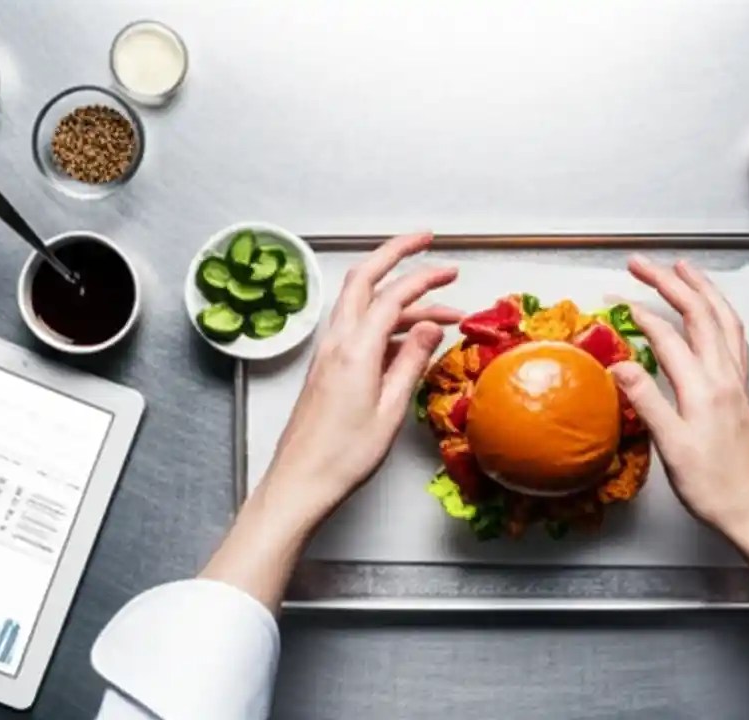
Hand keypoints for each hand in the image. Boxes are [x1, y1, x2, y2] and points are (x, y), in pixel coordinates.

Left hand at [202, 232, 461, 609]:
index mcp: (354, 351)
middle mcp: (336, 344)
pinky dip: (387, 324)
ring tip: (443, 312)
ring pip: (363, 306)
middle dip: (395, 256)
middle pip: (364, 280)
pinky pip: (359, 331)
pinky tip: (412, 340)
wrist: (300, 482)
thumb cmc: (343, 457)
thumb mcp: (391, 410)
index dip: (422, 277)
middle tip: (426, 245)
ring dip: (400, 299)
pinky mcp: (328, 369)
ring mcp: (329, 354)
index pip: (391, 296)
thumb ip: (412, 362)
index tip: (448, 269)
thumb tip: (432, 326)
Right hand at [610, 255, 748, 615]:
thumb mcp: (672, 446)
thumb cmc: (714, 486)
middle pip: (700, 313)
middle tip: (641, 264)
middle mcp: (725, 375)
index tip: (615, 300)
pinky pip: (734, 337)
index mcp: (705, 386)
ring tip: (682, 270)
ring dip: (702, 290)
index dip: (641, 313)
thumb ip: (647, 400)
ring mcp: (737, 382)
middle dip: (670, 282)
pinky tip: (713, 316)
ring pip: (723, 320)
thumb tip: (619, 364)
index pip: (669, 336)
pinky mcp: (742, 393)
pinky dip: (719, 314)